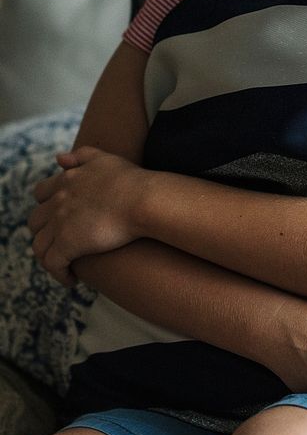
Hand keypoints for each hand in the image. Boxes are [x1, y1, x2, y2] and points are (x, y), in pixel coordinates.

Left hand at [29, 146, 147, 285]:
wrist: (144, 200)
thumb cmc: (131, 180)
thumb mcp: (105, 158)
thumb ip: (82, 155)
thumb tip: (59, 158)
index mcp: (66, 181)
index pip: (41, 194)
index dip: (47, 206)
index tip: (59, 216)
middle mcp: (58, 201)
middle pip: (36, 221)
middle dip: (44, 232)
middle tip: (62, 242)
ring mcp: (60, 223)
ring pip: (39, 245)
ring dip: (49, 256)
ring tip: (64, 264)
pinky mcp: (68, 244)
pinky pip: (52, 263)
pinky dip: (58, 273)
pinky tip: (71, 279)